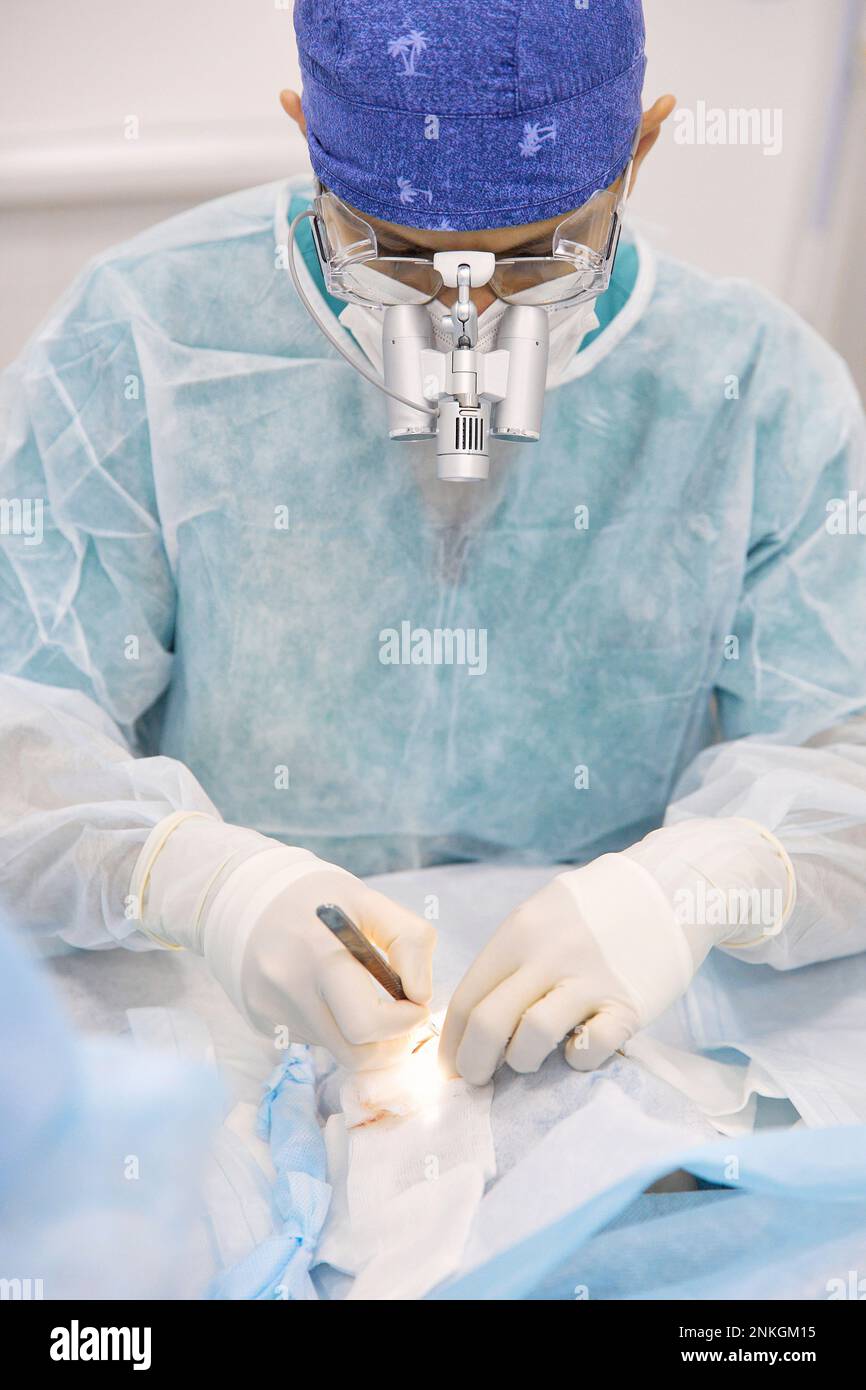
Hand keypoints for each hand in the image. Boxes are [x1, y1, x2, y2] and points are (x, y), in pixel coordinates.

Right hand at [130, 814, 435, 1069]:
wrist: (244, 894)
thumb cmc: (318, 899)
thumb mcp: (370, 901)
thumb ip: (411, 940)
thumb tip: (421, 994)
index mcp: (320, 956)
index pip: (367, 1024)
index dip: (403, 1023)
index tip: (414, 1004)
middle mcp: (289, 990)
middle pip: (354, 1055)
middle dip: (389, 1045)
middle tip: (400, 1018)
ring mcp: (270, 1010)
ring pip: (334, 1050)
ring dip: (360, 1035)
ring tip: (359, 997)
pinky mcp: (260, 1020)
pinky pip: (311, 1038)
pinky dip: (330, 1024)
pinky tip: (322, 991)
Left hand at [441, 819, 794, 1084]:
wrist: (672, 888)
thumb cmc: (597, 909)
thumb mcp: (543, 915)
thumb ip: (510, 958)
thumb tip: (467, 1015)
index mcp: (519, 932)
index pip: (467, 998)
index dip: (451, 1041)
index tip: (449, 1066)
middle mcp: (548, 954)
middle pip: (488, 1023)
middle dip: (472, 1064)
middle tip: (475, 1080)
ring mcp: (589, 979)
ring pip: (530, 1039)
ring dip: (521, 1062)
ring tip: (526, 1060)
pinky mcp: (628, 1004)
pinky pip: (589, 1048)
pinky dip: (576, 1058)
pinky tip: (578, 1048)